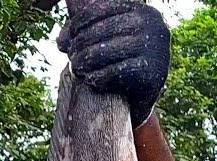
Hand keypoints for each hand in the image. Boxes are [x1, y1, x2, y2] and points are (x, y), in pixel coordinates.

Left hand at [57, 0, 170, 126]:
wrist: (149, 93)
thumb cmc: (126, 61)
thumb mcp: (110, 40)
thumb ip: (86, 33)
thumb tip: (61, 41)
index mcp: (141, 11)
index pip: (100, 9)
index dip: (78, 23)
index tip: (68, 38)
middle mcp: (152, 25)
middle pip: (101, 30)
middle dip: (80, 45)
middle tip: (71, 58)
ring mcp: (155, 49)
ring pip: (106, 51)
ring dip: (85, 61)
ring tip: (77, 69)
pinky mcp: (152, 74)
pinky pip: (116, 73)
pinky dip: (99, 77)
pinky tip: (90, 80)